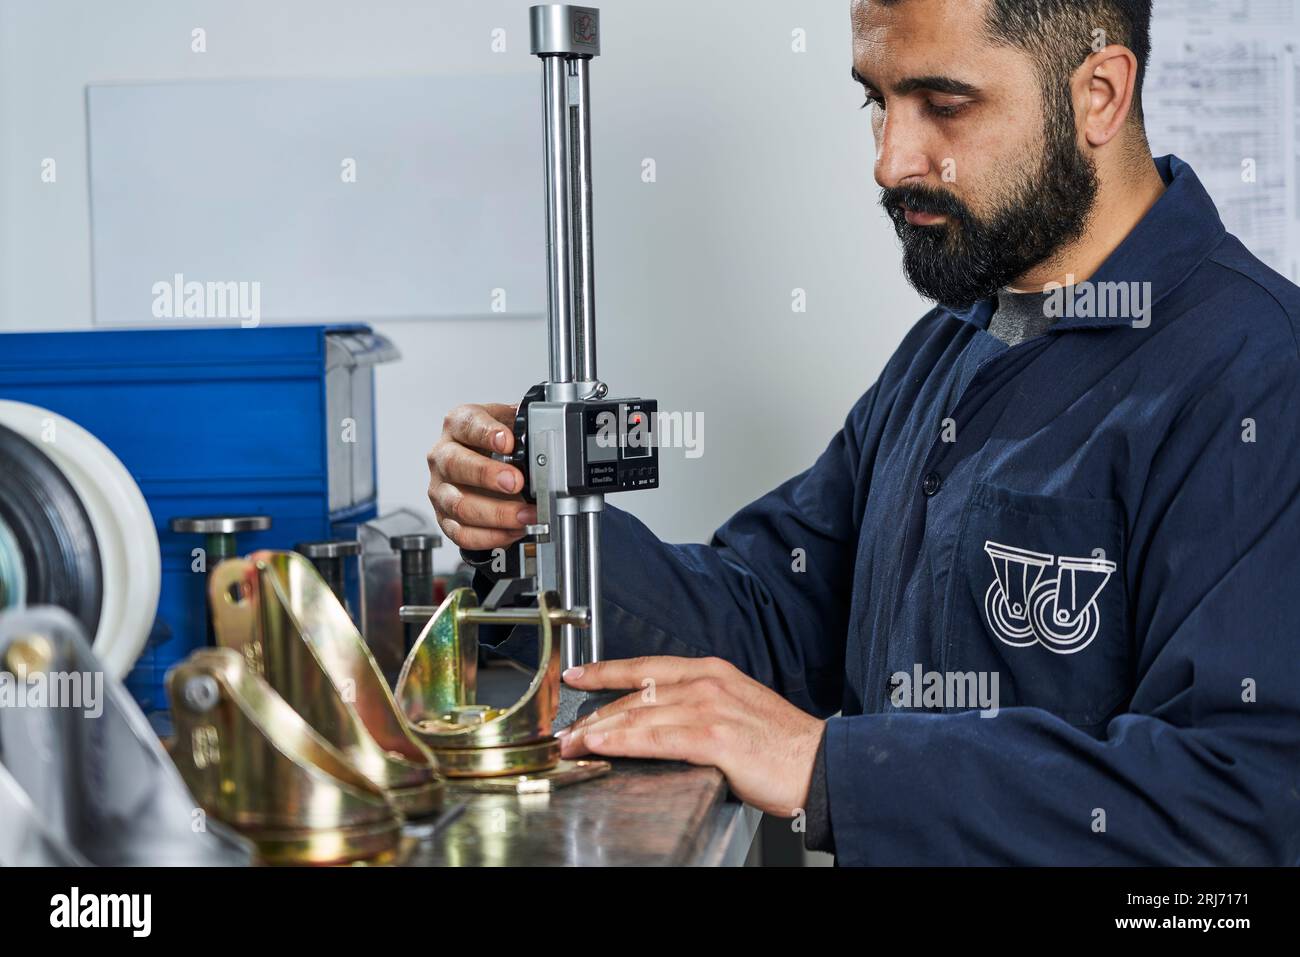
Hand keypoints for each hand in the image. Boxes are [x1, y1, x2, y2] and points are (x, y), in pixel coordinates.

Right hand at [427, 403, 537, 550]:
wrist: (484, 464)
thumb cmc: (496, 444)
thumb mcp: (509, 423)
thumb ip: (522, 426)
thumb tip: (545, 436)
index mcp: (458, 426)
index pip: (466, 424)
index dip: (486, 434)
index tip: (507, 442)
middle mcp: (443, 456)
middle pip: (455, 465)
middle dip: (487, 475)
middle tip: (516, 482)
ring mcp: (441, 489)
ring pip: (460, 505)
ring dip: (497, 513)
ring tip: (526, 514)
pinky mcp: (445, 517)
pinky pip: (462, 533)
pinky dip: (491, 536)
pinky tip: (514, 530)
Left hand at [558, 656, 825, 816]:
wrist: (821, 763)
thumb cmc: (782, 745)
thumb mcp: (737, 709)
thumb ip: (698, 708)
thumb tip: (661, 720)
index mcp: (712, 672)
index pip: (647, 666)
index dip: (606, 670)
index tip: (577, 675)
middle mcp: (707, 683)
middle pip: (635, 694)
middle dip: (594, 713)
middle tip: (566, 731)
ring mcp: (709, 708)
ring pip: (639, 715)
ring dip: (599, 731)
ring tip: (572, 744)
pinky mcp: (713, 738)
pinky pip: (655, 738)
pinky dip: (623, 741)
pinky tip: (601, 746)